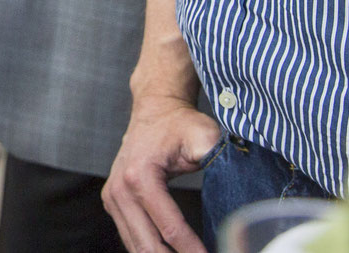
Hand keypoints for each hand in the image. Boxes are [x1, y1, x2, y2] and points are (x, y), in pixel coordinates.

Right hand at [102, 95, 221, 252]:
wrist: (155, 110)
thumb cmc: (179, 123)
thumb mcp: (203, 135)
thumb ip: (216, 158)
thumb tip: (235, 185)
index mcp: (140, 176)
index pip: (170, 229)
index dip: (193, 251)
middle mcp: (120, 189)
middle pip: (148, 246)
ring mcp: (113, 198)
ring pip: (136, 247)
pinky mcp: (113, 203)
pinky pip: (131, 238)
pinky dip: (151, 251)